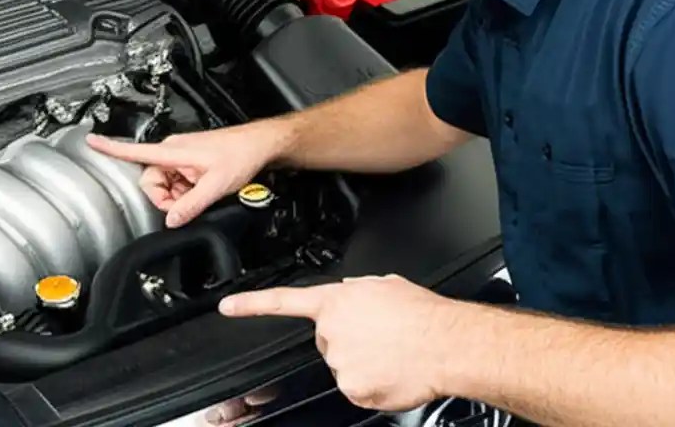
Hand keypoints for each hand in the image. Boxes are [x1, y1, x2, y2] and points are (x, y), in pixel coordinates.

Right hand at [85, 121, 289, 227]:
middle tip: (187, 203)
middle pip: (151, 181)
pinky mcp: (189, 162)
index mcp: (172, 152)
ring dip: (177, 196)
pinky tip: (200, 191)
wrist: (258, 146)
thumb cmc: (240, 155)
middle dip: (165, 198)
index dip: (110, 148)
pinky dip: (185, 191)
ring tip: (199, 194)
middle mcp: (173, 151)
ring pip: (165, 184)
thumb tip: (171, 219)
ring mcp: (180, 157)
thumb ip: (191, 205)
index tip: (90, 142)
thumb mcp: (215, 186)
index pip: (135, 151)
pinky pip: (176, 182)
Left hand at [218, 275, 469, 411]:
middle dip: (348, 340)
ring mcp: (339, 362)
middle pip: (327, 341)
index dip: (252, 304)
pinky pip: (356, 387)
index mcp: (336, 302)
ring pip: (343, 365)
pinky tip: (392, 371)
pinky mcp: (352, 388)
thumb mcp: (385, 285)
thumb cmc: (423, 314)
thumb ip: (358, 291)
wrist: (446, 344)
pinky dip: (373, 384)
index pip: (284, 301)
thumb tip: (351, 295)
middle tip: (380, 338)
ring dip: (363, 362)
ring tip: (392, 353)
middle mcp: (331, 331)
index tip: (228, 307)